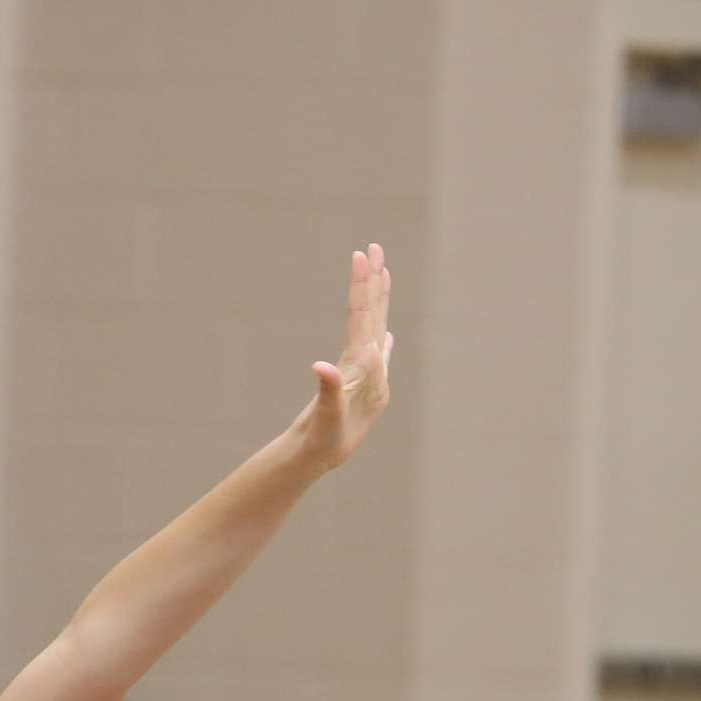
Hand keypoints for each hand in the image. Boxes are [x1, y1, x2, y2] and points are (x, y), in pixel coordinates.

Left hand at [288, 245, 391, 471]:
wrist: (312, 454)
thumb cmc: (320, 438)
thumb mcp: (326, 415)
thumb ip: (328, 390)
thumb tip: (321, 366)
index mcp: (355, 362)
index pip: (359, 315)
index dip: (362, 285)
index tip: (361, 254)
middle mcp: (359, 361)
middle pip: (367, 312)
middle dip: (371, 279)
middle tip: (373, 247)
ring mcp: (364, 371)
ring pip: (374, 326)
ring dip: (378, 299)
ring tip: (382, 272)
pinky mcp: (367, 387)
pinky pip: (380, 355)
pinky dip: (385, 340)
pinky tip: (387, 336)